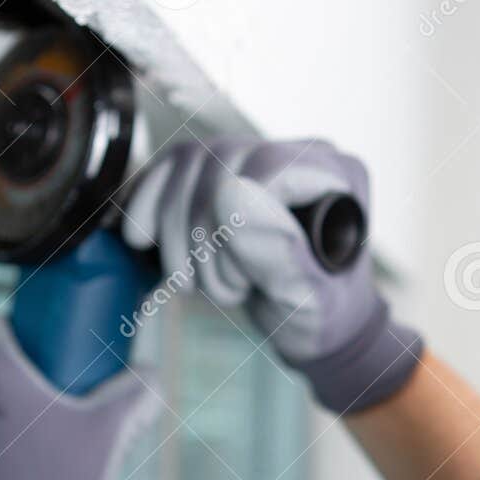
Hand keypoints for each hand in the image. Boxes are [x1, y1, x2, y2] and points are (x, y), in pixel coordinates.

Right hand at [122, 137, 422, 412]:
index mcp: (335, 175)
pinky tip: (144, 240)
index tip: (240, 277)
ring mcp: (257, 157)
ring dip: (175, 231)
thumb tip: (231, 192)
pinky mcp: (221, 171)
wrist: (311, 326)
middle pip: (219, 161)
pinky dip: (149, 207)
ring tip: (197, 281)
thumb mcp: (307, 299)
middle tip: (223, 290)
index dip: (232, 224)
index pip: (264, 166)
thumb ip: (277, 251)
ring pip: (187, 163)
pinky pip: (170, 169)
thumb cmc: (321, 317)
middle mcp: (299, 153)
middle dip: (203, 236)